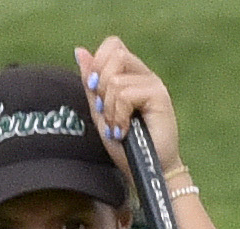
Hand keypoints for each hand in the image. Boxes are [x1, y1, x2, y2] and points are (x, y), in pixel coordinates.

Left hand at [74, 40, 182, 180]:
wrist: (146, 171)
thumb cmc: (126, 147)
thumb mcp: (100, 112)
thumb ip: (91, 84)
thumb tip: (79, 51)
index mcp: (131, 75)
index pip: (113, 45)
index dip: (98, 62)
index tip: (93, 89)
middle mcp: (144, 75)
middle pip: (115, 53)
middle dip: (100, 83)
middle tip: (105, 110)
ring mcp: (154, 84)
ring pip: (116, 79)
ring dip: (109, 108)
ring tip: (117, 127)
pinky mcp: (160, 96)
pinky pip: (125, 94)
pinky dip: (119, 115)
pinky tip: (125, 130)